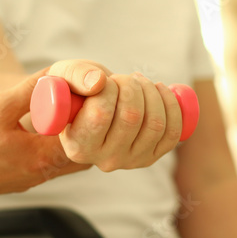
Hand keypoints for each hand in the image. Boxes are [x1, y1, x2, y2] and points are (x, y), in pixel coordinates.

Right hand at [0, 60, 108, 199]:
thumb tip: (56, 73)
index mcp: (42, 156)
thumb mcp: (1, 106)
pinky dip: (49, 152)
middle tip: (74, 110)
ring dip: (65, 143)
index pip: (84, 137)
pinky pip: (46, 168)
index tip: (81, 99)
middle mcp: (42, 174)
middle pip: (81, 157)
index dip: (87, 117)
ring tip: (55, 120)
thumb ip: (33, 89)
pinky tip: (34, 136)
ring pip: (64, 164)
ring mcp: (30, 181)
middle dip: (83, 132)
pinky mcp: (18, 182)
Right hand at [59, 72, 183, 170]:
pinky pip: (172, 132)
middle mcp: (105, 160)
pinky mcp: (152, 156)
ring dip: (152, 92)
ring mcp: (132, 161)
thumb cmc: (75, 91)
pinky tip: (160, 90)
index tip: (104, 80)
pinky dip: (171, 105)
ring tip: (139, 81)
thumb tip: (98, 82)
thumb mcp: (63, 77)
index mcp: (78, 147)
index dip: (108, 88)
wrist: (91, 107)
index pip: (101, 115)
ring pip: (155, 124)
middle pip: (131, 118)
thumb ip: (75, 76)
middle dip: (131, 86)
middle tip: (123, 78)